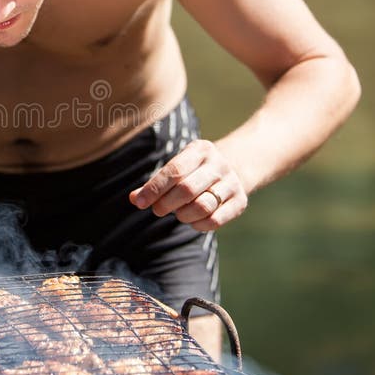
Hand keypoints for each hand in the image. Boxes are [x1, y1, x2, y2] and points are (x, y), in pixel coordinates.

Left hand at [129, 139, 246, 231]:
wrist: (234, 168)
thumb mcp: (177, 168)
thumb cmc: (194, 170)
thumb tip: (134, 198)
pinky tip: (191, 220)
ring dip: (183, 215)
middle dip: (166, 203)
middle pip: (187, 189)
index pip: (174, 170)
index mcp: (200, 150)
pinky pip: (215, 220)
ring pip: (202, 206)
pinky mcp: (240, 201)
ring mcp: (232, 182)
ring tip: (177, 213)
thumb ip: (155, 183)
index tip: (139, 202)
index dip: (154, 188)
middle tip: (157, 210)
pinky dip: (198, 225)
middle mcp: (219, 164)